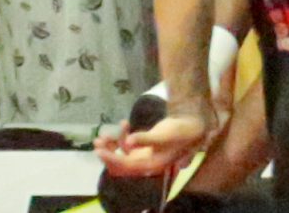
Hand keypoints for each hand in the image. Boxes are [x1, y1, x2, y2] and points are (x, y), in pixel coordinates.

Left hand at [97, 100, 212, 178]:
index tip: (99, 150)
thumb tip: (127, 143)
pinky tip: (125, 122)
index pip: (125, 166)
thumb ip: (144, 139)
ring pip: (122, 154)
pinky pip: (128, 145)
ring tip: (103, 134)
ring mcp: (143, 155)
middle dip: (108, 153)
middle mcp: (144, 163)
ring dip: (112, 145)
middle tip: (97, 141)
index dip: (111, 159)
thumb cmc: (179, 132)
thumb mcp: (163, 135)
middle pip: (120, 163)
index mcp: (149, 165)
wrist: (191, 126)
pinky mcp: (144, 146)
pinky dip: (123, 136)